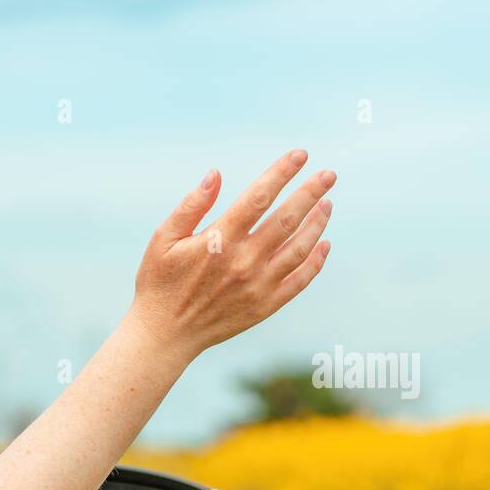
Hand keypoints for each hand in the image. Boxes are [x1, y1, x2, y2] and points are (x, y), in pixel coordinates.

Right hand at [130, 148, 335, 358]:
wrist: (165, 334)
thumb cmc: (160, 282)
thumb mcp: (163, 238)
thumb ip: (192, 205)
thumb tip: (215, 174)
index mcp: (220, 239)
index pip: (259, 197)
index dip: (282, 172)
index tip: (299, 155)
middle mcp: (245, 261)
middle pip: (288, 218)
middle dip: (311, 192)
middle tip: (329, 175)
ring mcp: (259, 285)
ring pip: (300, 248)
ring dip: (318, 223)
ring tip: (328, 203)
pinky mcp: (266, 305)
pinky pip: (300, 280)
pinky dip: (316, 261)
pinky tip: (324, 243)